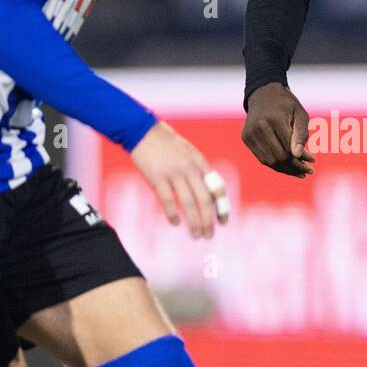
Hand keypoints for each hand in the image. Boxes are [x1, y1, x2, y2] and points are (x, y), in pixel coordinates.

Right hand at [129, 120, 227, 236]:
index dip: (222, 207)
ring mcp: (173, 174)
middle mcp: (190, 169)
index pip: (217, 188)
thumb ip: (199, 171)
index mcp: (200, 163)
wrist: (143, 131)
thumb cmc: (167, 144)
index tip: (223, 222)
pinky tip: (175, 223)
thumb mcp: (189, 153)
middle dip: (208, 221)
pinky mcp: (157, 178)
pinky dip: (172, 214)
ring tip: (196, 235)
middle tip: (209, 235)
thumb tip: (209, 192)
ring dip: (194, 222)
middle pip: (204, 200)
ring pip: (188, 204)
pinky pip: (168, 200)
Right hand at [241, 82, 314, 176]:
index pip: (289, 147)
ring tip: (299, 172)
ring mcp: (250, 133)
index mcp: (274, 119)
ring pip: (269, 161)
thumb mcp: (300, 114)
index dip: (302, 158)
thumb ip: (301, 134)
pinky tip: (287, 167)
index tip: (313, 161)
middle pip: (279, 157)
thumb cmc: (286, 104)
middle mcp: (259, 127)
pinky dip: (275, 165)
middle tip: (308, 170)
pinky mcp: (246, 138)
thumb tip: (298, 155)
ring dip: (286, 169)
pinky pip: (262, 158)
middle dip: (295, 167)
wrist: (263, 93)